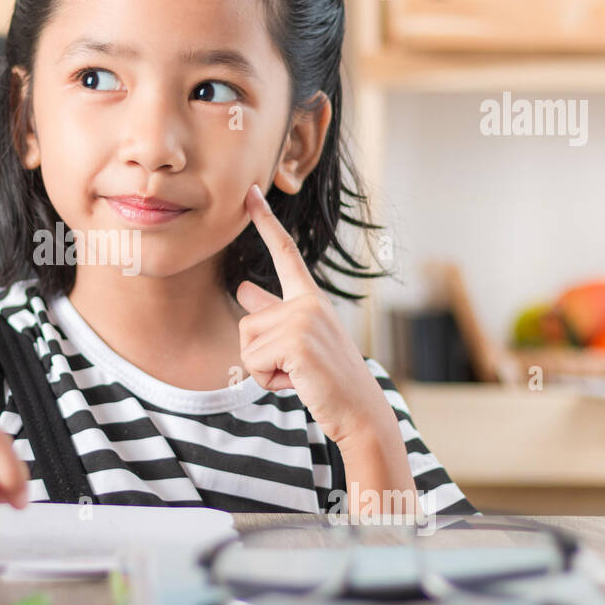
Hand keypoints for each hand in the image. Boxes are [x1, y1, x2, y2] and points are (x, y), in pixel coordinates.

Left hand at [235, 183, 396, 451]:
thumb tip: (244, 289)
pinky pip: (252, 362)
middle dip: (258, 352)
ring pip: (246, 343)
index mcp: (311, 298)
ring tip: (299, 375)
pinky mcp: (296, 342)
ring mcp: (303, 319)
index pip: (285, 253)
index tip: (250, 193)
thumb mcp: (300, 340)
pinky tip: (298, 383)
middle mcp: (308, 302)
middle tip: (297, 367)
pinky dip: (268, 380)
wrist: (360, 412)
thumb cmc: (328, 380)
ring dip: (263, 369)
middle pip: (246, 320)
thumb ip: (273, 314)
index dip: (265, 222)